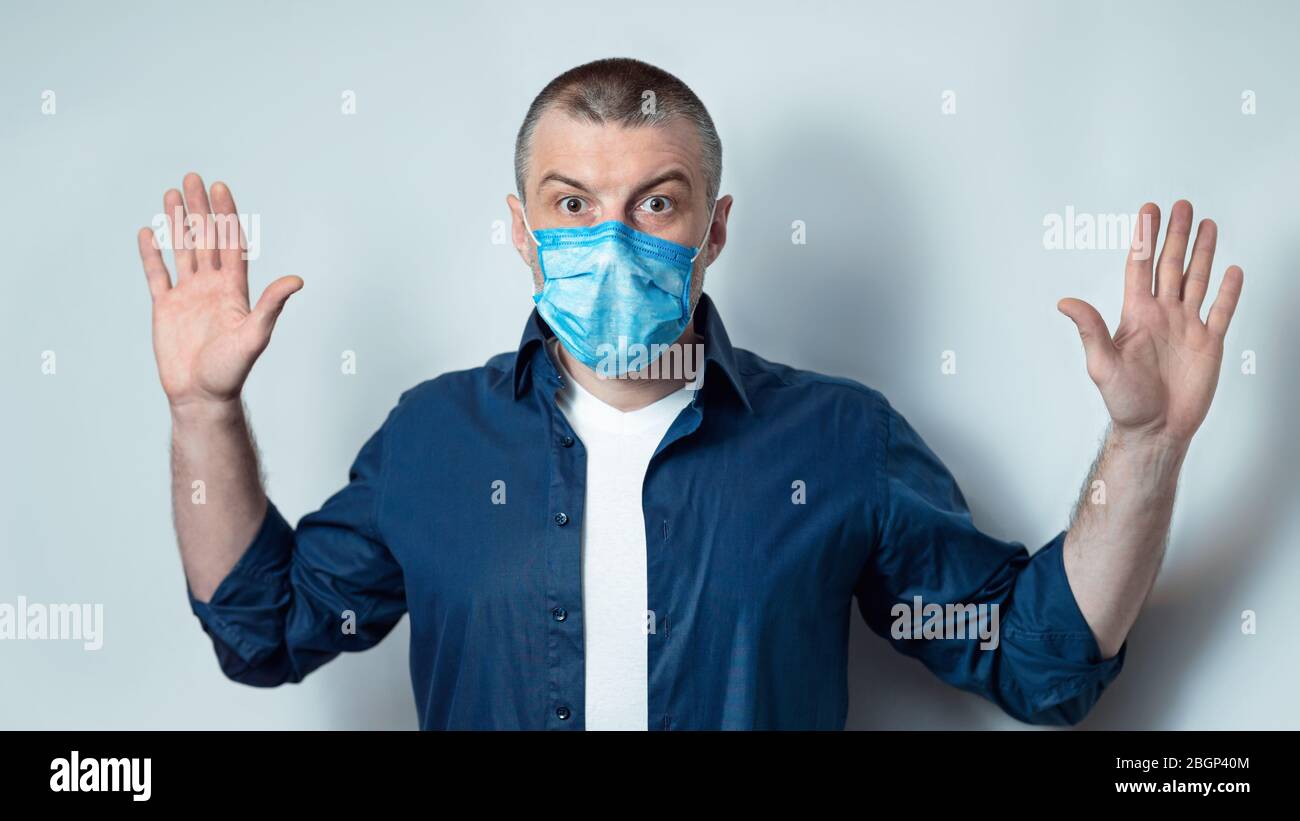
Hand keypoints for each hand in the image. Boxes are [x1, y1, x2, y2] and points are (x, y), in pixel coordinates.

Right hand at [137, 173, 301, 413]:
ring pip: (182, 250)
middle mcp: (212, 287)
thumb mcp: (255, 335)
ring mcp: (188, 295)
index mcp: (234, 289)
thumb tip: (297, 280)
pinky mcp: (165, 308)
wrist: (202, 396)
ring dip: (177, 223)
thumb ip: (272, 305)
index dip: (227, 216)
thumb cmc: (232, 371)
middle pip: (206, 239)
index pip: (231, 243)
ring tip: (171, 193)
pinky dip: (152, 254)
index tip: (220, 188)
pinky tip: (148, 232)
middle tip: (193, 177)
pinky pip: (157, 274)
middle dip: (200, 209)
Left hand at [1058, 200, 1242, 445]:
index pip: (1140, 266)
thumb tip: (1064, 302)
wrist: (1156, 429)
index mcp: (1136, 315)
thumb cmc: (1124, 402)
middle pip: (1171, 265)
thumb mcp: (1102, 364)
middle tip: (1181, 205)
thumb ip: (1089, 329)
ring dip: (1203, 252)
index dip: (1144, 237)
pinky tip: (1232, 270)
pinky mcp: (1209, 344)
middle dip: (1176, 234)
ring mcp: (1187, 327)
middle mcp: (1163, 315)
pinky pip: (1222, 311)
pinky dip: (1229, 291)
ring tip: (1207, 224)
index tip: (1149, 210)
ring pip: (1198, 280)